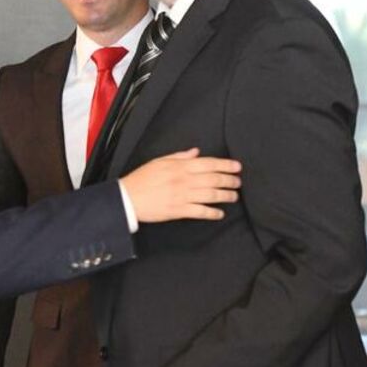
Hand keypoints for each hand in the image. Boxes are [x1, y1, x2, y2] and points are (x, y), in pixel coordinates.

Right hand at [120, 148, 240, 222]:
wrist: (128, 198)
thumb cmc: (142, 179)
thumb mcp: (159, 161)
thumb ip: (179, 156)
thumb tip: (196, 152)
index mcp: (180, 166)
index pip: (208, 163)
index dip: (225, 165)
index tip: (237, 167)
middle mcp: (184, 180)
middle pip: (213, 179)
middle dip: (229, 180)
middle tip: (238, 182)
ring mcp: (182, 196)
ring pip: (210, 195)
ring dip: (225, 195)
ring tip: (233, 196)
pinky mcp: (179, 210)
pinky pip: (200, 211)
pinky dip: (212, 213)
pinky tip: (220, 213)